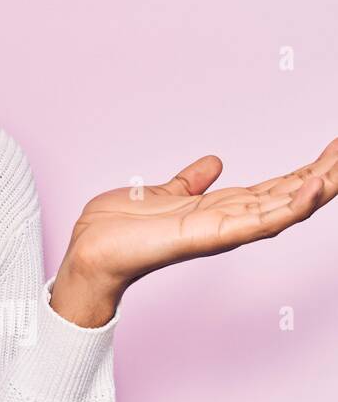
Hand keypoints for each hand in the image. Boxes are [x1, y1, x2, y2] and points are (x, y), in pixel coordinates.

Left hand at [62, 138, 337, 303]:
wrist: (88, 251)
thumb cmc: (119, 229)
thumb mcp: (162, 193)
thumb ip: (191, 181)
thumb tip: (214, 162)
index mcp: (220, 209)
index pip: (276, 188)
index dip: (307, 171)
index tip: (335, 150)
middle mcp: (229, 222)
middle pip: (289, 197)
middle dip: (324, 176)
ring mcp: (223, 231)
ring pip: (285, 209)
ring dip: (319, 188)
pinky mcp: (209, 237)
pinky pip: (258, 223)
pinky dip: (290, 207)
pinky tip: (314, 189)